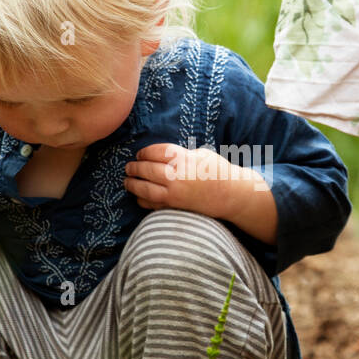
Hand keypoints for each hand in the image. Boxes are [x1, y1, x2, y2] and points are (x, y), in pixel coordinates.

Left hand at [123, 143, 237, 217]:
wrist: (231, 195)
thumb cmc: (218, 171)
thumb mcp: (200, 154)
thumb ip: (181, 154)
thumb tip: (162, 156)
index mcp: (184, 158)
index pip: (156, 152)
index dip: (144, 153)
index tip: (139, 154)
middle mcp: (177, 176)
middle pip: (147, 170)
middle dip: (134, 168)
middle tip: (128, 167)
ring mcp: (175, 193)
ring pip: (145, 189)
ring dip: (133, 185)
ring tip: (126, 181)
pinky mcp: (175, 207)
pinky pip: (153, 204)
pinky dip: (143, 201)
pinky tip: (139, 197)